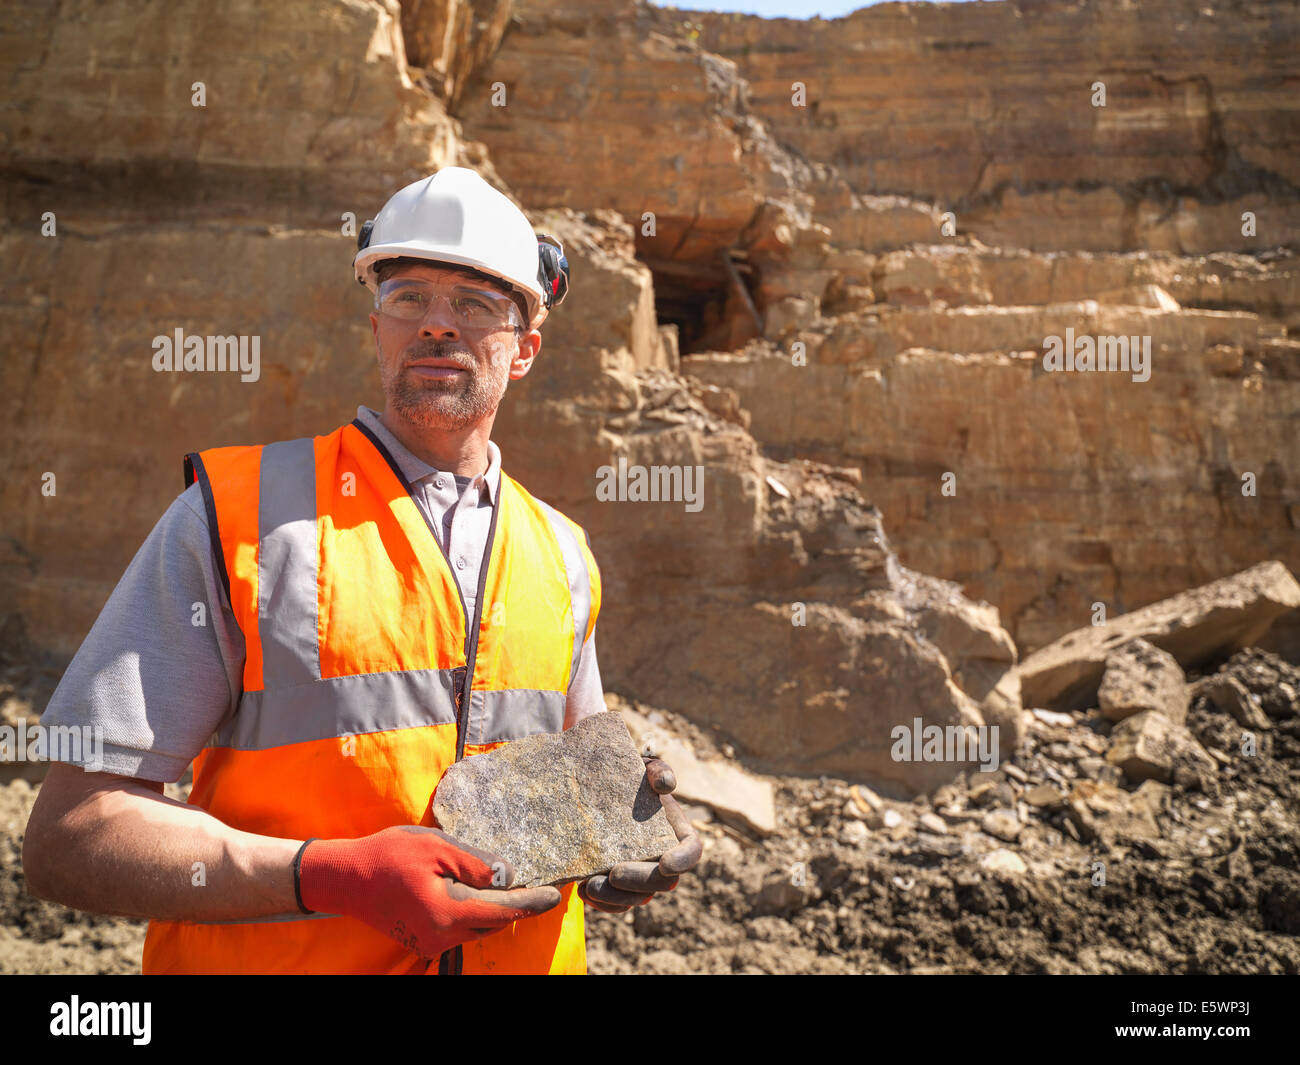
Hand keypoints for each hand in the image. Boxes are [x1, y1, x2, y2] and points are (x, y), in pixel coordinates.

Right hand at [296, 825, 561, 959]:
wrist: (346, 879)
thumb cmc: (389, 856)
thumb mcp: (437, 847)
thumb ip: (476, 864)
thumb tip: (509, 876)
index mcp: (448, 914)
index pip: (502, 912)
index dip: (530, 903)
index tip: (553, 896)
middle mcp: (441, 936)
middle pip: (491, 922)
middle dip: (511, 904)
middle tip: (528, 881)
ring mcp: (430, 942)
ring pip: (475, 927)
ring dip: (489, 908)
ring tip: (496, 882)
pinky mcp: (421, 940)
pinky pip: (457, 929)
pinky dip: (470, 912)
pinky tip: (468, 890)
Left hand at [578, 755, 702, 913]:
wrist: (599, 790)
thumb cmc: (629, 778)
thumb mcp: (643, 767)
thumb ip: (658, 770)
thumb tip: (665, 785)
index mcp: (677, 833)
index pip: (691, 852)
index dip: (683, 861)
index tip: (665, 863)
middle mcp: (662, 860)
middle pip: (661, 882)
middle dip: (639, 882)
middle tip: (613, 873)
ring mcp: (641, 875)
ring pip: (637, 899)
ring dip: (615, 897)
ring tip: (589, 886)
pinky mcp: (619, 887)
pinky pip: (615, 904)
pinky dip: (600, 903)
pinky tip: (581, 890)